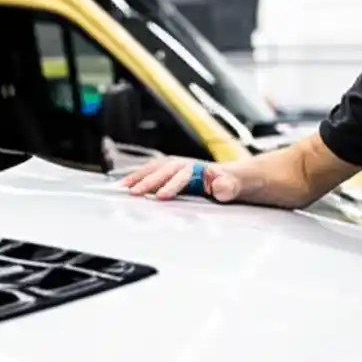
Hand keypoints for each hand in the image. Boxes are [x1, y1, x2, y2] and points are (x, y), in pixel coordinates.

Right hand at [117, 156, 241, 201]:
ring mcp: (179, 168)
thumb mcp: (239, 186)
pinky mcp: (173, 174)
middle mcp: (187, 165)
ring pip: (155, 169)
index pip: (183, 175)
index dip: (172, 185)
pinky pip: (154, 173)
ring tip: (122, 188)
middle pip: (164, 170)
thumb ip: (230, 186)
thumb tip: (218, 186)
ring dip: (139, 177)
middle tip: (133, 193)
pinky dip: (140, 177)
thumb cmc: (237, 182)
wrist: (239, 176)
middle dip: (148, 181)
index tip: (161, 196)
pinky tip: (127, 185)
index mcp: (202, 169)